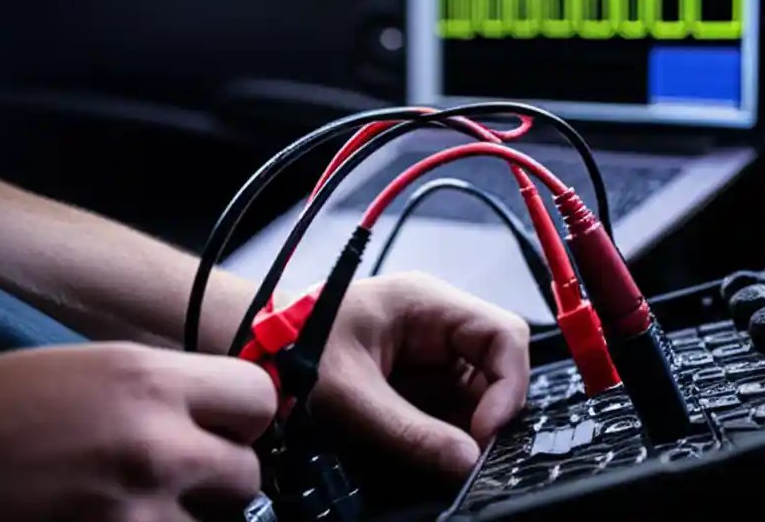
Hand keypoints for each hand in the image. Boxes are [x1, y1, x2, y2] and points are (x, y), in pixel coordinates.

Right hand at [0, 342, 275, 521]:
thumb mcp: (93, 370)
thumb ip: (167, 391)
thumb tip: (223, 414)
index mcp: (150, 382)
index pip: (259, 400)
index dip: (245, 418)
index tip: (227, 427)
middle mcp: (154, 445)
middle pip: (246, 476)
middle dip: (216, 479)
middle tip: (178, 475)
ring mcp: (135, 510)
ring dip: (182, 517)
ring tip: (132, 501)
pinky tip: (111, 518)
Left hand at [311, 273, 530, 477]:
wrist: (257, 351)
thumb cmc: (293, 349)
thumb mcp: (348, 395)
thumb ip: (408, 431)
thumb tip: (464, 461)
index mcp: (427, 303)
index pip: (503, 334)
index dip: (508, 384)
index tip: (487, 431)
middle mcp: (438, 324)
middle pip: (498, 366)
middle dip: (491, 412)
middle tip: (470, 453)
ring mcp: (431, 352)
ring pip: (480, 392)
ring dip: (470, 426)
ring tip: (444, 455)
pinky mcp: (420, 380)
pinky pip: (453, 408)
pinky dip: (449, 433)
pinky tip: (430, 450)